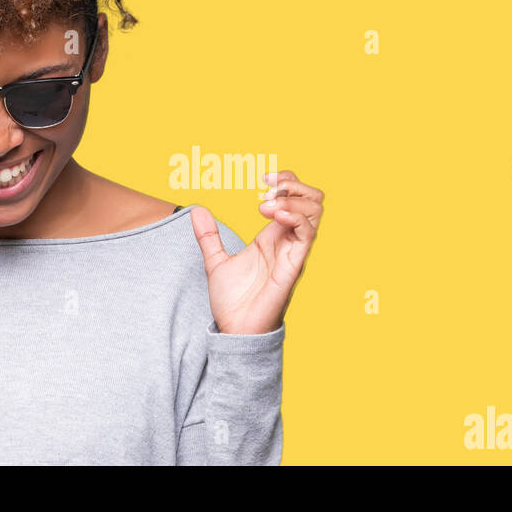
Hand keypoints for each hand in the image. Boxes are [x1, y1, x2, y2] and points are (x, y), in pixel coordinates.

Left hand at [190, 170, 322, 334]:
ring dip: (293, 197)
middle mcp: (288, 241)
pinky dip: (294, 216)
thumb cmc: (232, 302)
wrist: (235, 331)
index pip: (295, 198)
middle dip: (294, 184)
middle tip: (267, 186)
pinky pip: (308, 234)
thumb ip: (208, 236)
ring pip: (315, 211)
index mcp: (274, 237)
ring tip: (265, 203)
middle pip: (313, 200)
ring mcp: (293, 252)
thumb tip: (196, 210)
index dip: (285, 181)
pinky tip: (273, 214)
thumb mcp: (216, 261)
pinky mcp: (293, 266)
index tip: (261, 180)